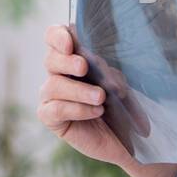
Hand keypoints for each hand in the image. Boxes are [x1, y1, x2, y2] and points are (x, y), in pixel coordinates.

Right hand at [37, 24, 176, 176]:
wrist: (125, 140)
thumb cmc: (122, 107)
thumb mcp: (122, 86)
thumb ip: (110, 73)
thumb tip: (100, 64)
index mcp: (73, 58)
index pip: (55, 38)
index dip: (58, 36)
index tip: (71, 42)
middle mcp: (58, 74)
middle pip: (51, 59)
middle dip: (66, 61)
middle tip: (83, 67)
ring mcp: (51, 96)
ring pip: (54, 85)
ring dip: (78, 90)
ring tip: (100, 97)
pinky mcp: (51, 118)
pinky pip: (55, 109)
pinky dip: (77, 109)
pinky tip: (96, 111)